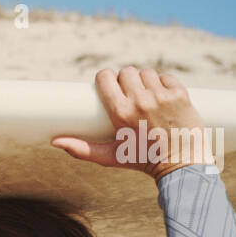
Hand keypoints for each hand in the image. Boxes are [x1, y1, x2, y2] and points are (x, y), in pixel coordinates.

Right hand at [51, 67, 209, 178]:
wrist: (180, 164)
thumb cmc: (142, 160)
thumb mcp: (110, 156)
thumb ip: (81, 150)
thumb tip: (55, 142)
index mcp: (121, 113)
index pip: (106, 77)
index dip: (105, 78)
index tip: (108, 84)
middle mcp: (141, 101)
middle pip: (126, 72)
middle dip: (124, 79)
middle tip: (127, 92)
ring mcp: (162, 96)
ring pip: (146, 73)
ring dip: (144, 80)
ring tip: (145, 94)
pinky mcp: (180, 94)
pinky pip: (166, 76)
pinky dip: (163, 82)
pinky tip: (161, 94)